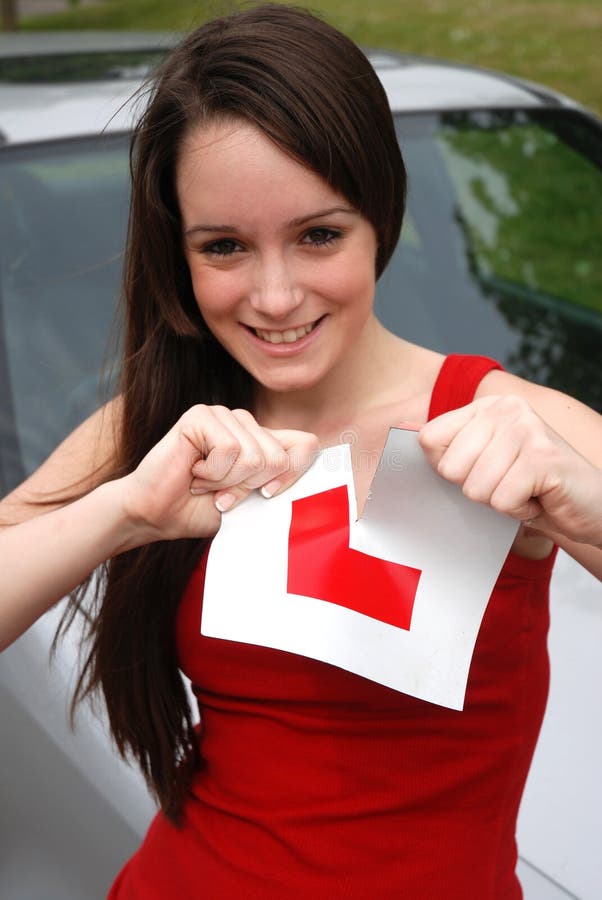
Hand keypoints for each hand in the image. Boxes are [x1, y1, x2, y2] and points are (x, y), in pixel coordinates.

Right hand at [120, 405, 318, 543]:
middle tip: (222, 492)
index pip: (306, 445)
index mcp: (262, 441)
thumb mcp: (251, 504)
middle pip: (279, 456)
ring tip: (205, 482)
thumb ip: (278, 487)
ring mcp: (224, 415)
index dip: (294, 474)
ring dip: (227, 482)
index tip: (267, 495)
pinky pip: (229, 449)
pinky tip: (193, 472)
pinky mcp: (201, 415)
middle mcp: (246, 423)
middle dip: (249, 486)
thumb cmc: (200, 511)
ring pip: (255, 455)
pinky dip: (211, 473)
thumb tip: (315, 489)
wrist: (155, 515)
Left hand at [418, 395, 601, 546]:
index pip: (429, 439)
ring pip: (475, 487)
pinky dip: (520, 510)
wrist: (589, 505)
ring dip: (501, 501)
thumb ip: (446, 447)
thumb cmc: (530, 486)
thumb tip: (399, 429)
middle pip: (450, 468)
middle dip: (477, 489)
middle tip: (509, 483)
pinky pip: (502, 500)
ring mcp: (527, 430)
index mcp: (486, 406)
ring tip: (525, 490)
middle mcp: (506, 408)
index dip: (448, 469)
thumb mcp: (483, 462)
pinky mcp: (543, 458)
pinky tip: (538, 497)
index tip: (480, 470)